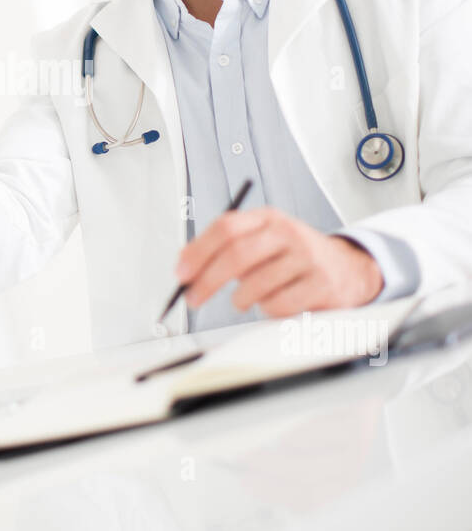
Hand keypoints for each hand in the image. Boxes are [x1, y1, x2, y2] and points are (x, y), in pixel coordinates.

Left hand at [175, 206, 384, 316]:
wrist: (349, 269)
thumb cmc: (294, 259)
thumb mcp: (263, 241)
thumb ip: (227, 248)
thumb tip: (185, 266)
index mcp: (268, 218)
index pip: (227, 227)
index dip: (198, 251)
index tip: (181, 273)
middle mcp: (288, 233)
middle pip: (237, 255)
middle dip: (208, 281)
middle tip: (193, 298)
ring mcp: (307, 258)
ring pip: (255, 286)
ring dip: (242, 300)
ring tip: (248, 299)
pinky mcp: (321, 285)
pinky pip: (278, 306)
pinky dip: (268, 311)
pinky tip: (277, 303)